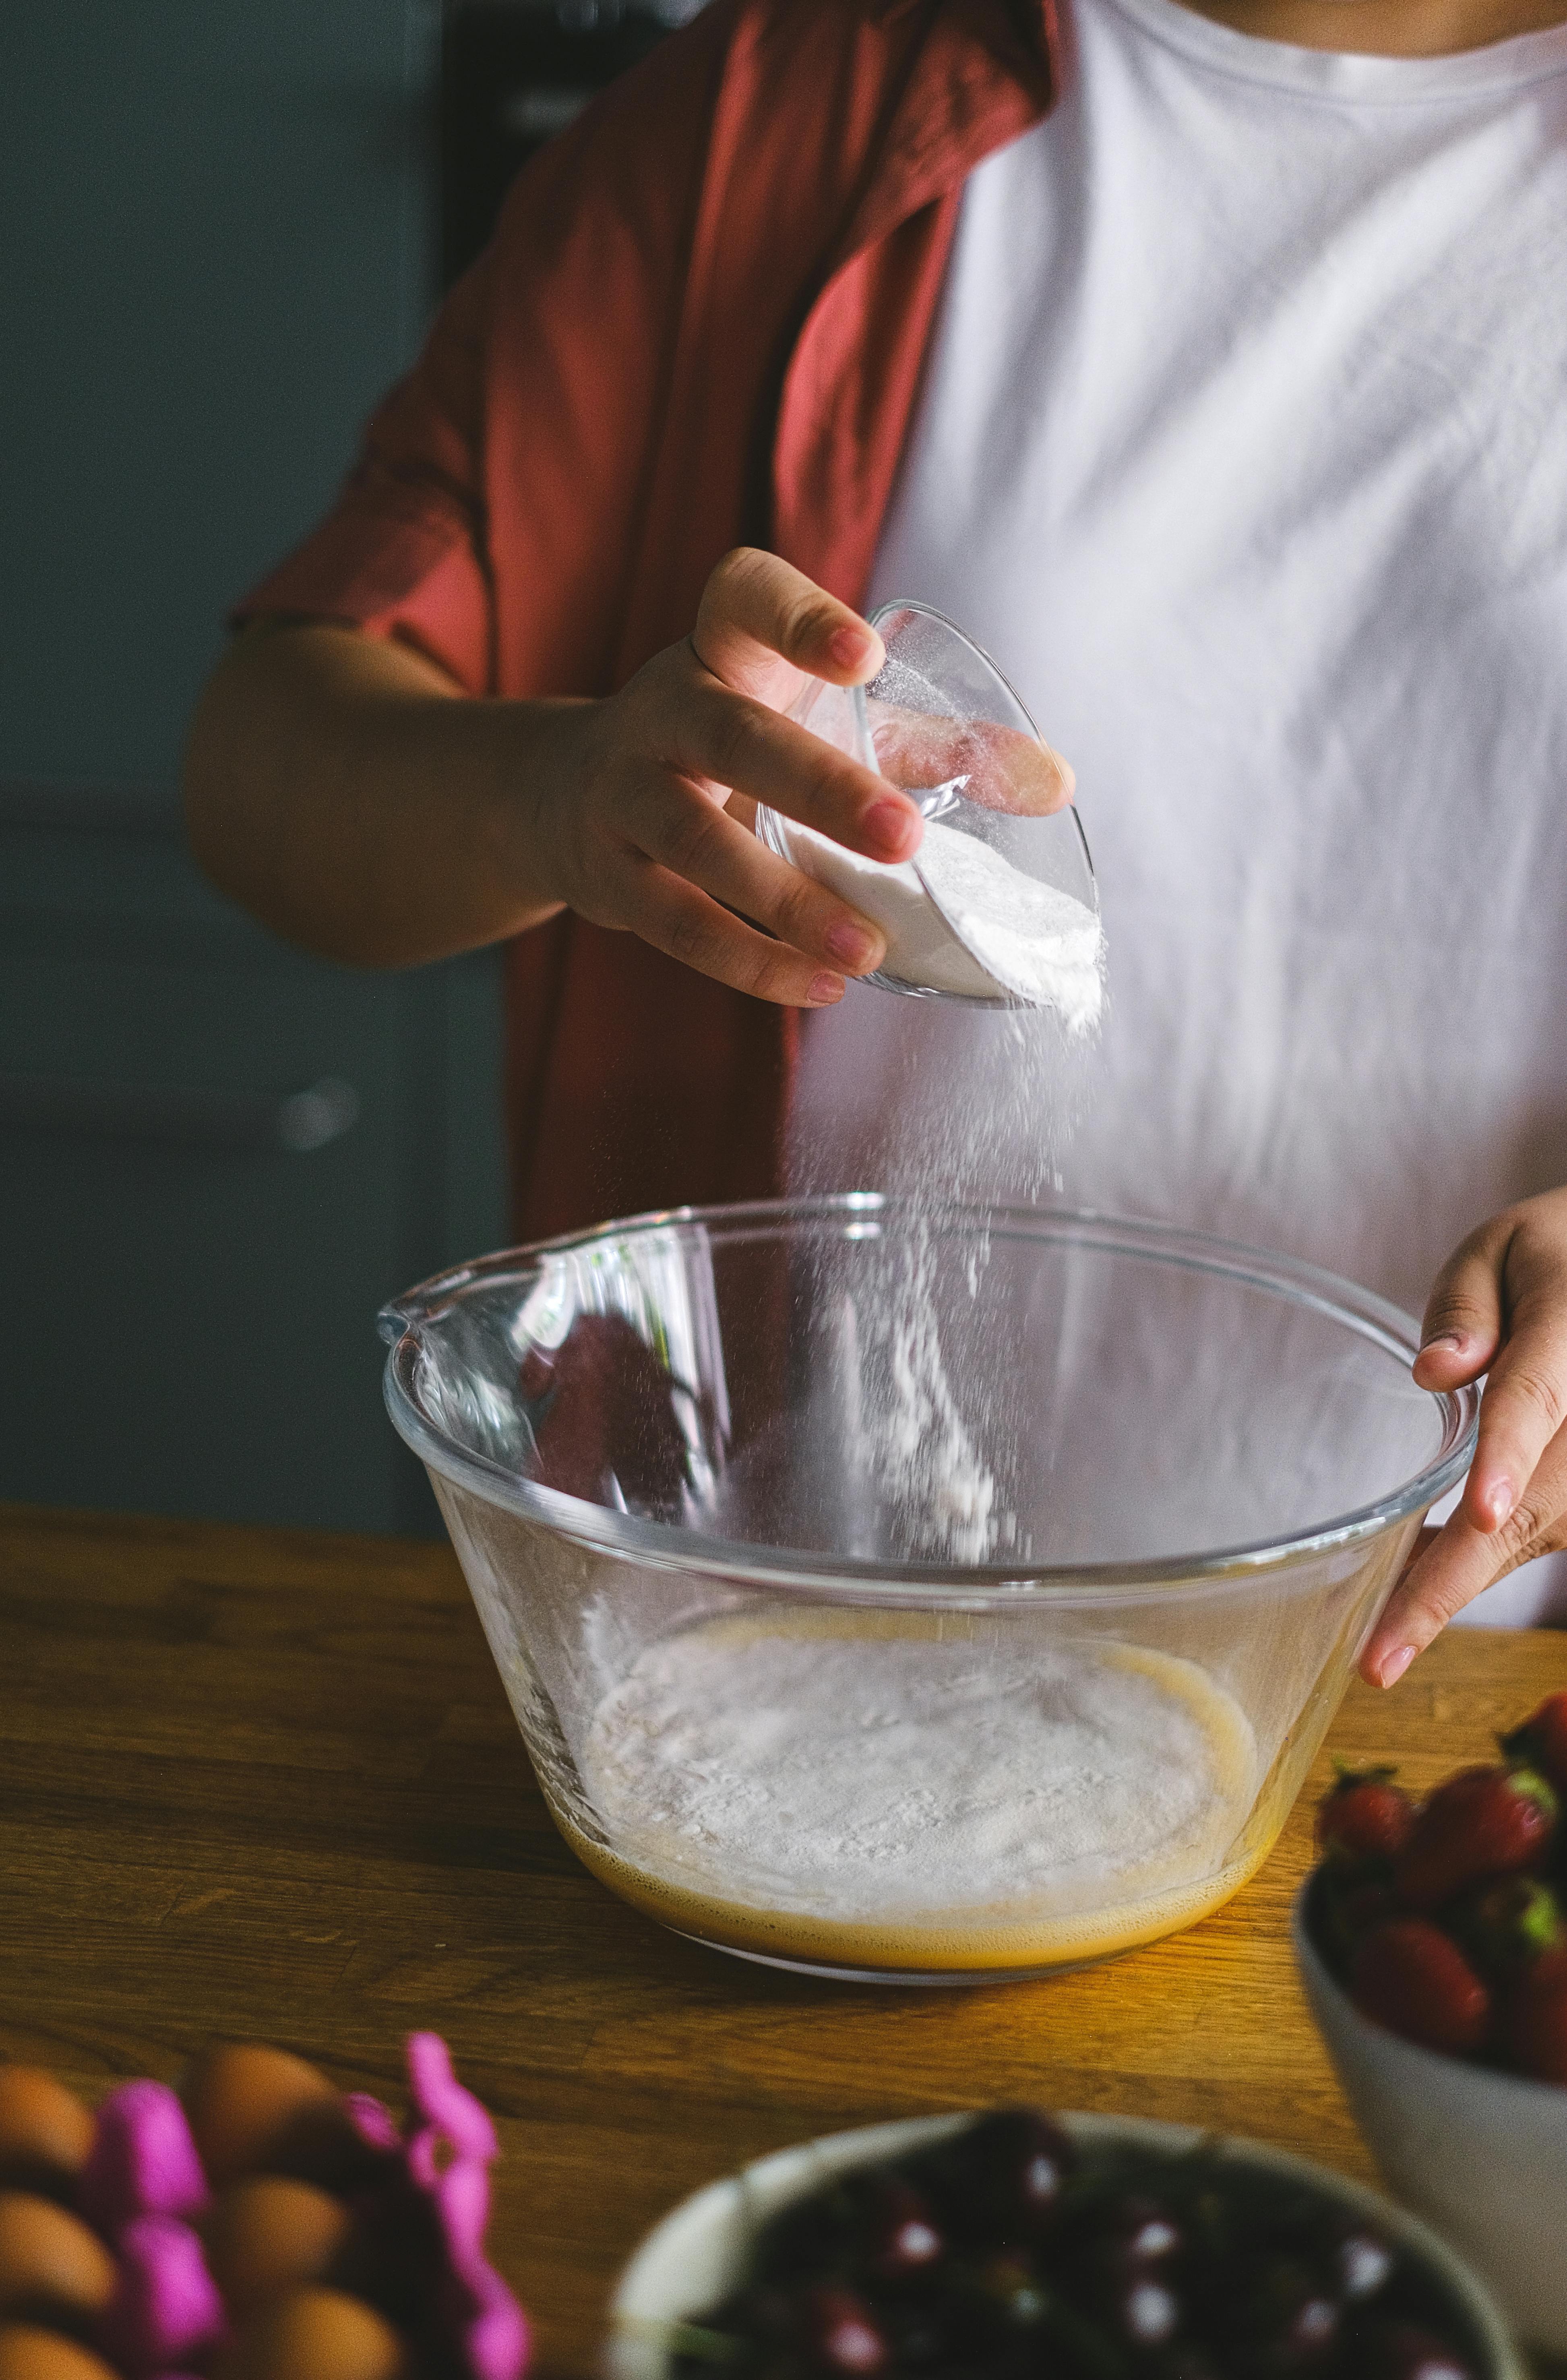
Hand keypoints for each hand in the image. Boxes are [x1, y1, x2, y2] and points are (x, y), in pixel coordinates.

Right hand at [528, 549, 920, 1007]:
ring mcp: (623, 792)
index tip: (862, 657)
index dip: (801, 620)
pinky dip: (749, 962)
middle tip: (903, 836)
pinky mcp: (607, 874)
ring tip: (866, 949)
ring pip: (696, 843)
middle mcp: (663, 709)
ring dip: (785, 902)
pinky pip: (677, 924)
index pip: (747, 599)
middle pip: (733, 739)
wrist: (563, 795)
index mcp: (723, 650)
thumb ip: (931, 746)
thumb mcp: (816, 719)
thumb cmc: (730, 747)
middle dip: (818, 788)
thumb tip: (1057, 784)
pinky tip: (819, 985)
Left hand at [1361, 1184, 1566, 1685]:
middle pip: (1534, 1503)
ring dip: (1458, 1585)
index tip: (1477, 1512)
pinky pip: (1542, 1532)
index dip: (1506, 1455)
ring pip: (1539, 1532)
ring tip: (1382, 1643)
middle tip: (1379, 1659)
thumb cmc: (1558, 1252)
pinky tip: (1417, 1592)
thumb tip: (1434, 1373)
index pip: (1535, 1398)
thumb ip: (1467, 1303)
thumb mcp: (1506, 1245)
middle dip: (1455, 1582)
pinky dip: (1480, 1561)